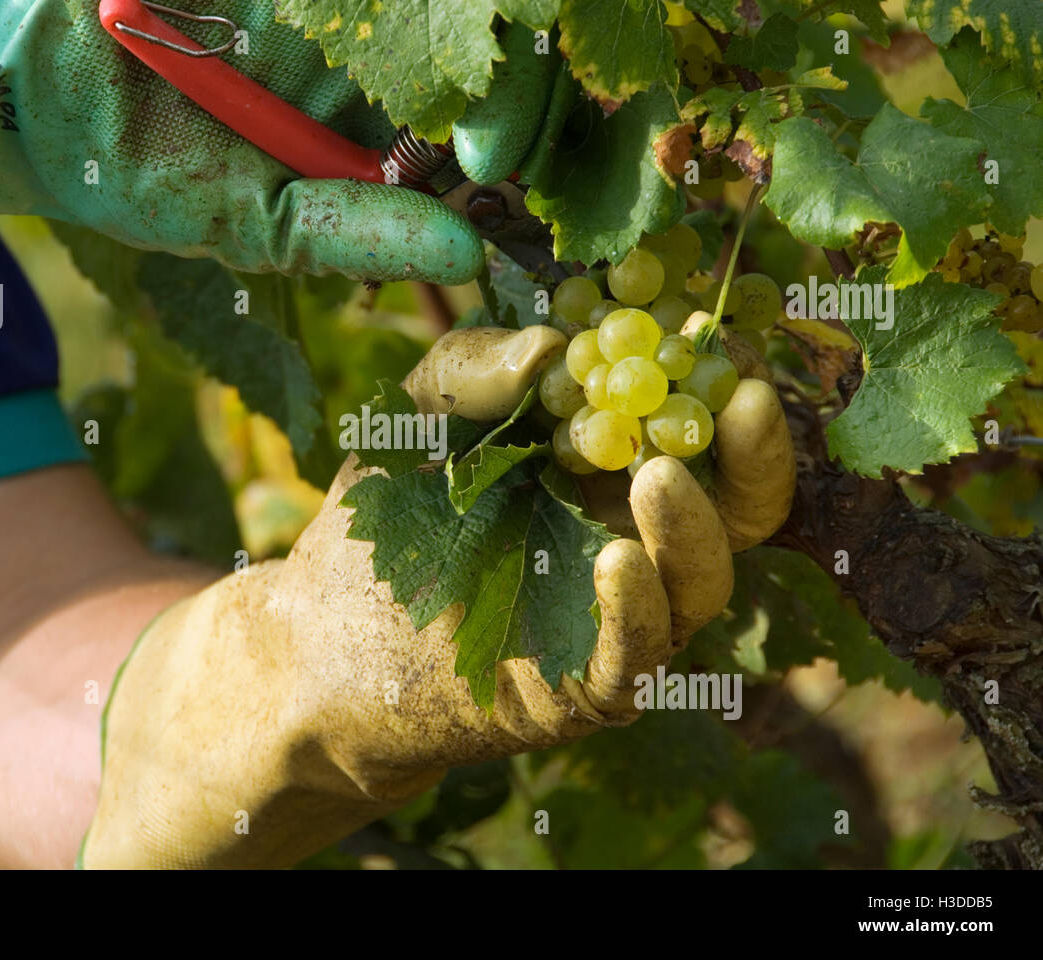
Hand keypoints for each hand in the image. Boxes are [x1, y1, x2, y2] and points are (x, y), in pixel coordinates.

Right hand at [0, 1, 567, 284]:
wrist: (22, 80)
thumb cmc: (129, 168)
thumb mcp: (249, 220)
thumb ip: (353, 230)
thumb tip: (467, 255)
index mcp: (362, 131)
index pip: (466, 130)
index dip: (502, 137)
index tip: (501, 161)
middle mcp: (362, 59)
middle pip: (470, 47)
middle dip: (508, 72)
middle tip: (521, 88)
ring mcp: (332, 10)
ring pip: (433, 5)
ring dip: (472, 20)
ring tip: (516, 29)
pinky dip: (410, 4)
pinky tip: (463, 10)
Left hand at [79, 327, 795, 867]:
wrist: (323, 635)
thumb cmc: (382, 519)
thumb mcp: (420, 418)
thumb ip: (471, 369)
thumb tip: (550, 346)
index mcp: (609, 479)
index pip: (698, 434)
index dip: (721, 390)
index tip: (725, 338)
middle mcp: (633, 546)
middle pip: (733, 511)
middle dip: (752, 458)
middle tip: (743, 397)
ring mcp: (614, 622)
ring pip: (697, 586)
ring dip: (693, 530)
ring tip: (659, 470)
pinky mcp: (579, 690)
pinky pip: (631, 657)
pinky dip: (635, 613)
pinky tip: (617, 561)